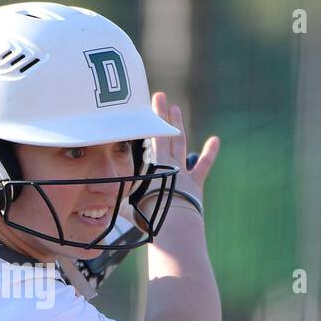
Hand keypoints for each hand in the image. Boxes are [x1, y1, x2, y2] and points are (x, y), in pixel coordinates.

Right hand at [127, 91, 218, 229]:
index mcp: (153, 167)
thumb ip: (121, 203)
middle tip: (159, 96)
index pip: (149, 139)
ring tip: (175, 109)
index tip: (145, 106)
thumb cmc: (150, 217)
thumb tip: (106, 204)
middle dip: (161, 114)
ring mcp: (183, 172)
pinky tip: (215, 140)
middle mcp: (168, 164)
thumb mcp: (129, 208)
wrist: (175, 224)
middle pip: (164, 134)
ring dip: (177, 125)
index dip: (148, 121)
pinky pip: (203, 165)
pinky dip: (209, 153)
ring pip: (180, 143)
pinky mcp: (195, 183)